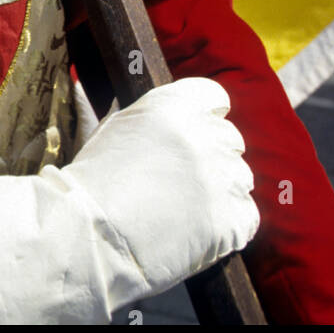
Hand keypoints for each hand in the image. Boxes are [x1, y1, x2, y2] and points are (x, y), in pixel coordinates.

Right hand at [0, 75, 258, 323]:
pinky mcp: (227, 221)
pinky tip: (204, 232)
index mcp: (173, 105)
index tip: (200, 132)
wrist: (85, 236)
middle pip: (232, 140)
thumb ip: (157, 116)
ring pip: (242, 178)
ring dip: (222, 191)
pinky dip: (231, 226)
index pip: (215, 97)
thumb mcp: (119, 126)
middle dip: (214, 157)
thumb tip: (176, 110)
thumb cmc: (92, 183)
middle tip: (187, 180)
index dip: (208, 115)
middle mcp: (202, 136)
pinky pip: (248, 217)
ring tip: (190, 209)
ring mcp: (218, 179)